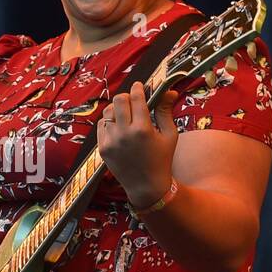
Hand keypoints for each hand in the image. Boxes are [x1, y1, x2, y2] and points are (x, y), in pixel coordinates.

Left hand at [96, 81, 179, 208]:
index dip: (137, 88)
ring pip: (108, 112)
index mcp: (143, 129)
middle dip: (126, 96)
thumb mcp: (170, 135)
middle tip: (133, 100)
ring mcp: (111, 141)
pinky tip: (119, 126)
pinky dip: (109, 122)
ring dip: (117, 109)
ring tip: (126, 114)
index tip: (139, 85)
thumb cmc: (162, 159)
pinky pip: (101, 125)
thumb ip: (166, 111)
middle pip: (118, 100)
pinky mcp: (102, 148)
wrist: (146, 186)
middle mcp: (124, 134)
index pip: (136, 98)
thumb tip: (169, 91)